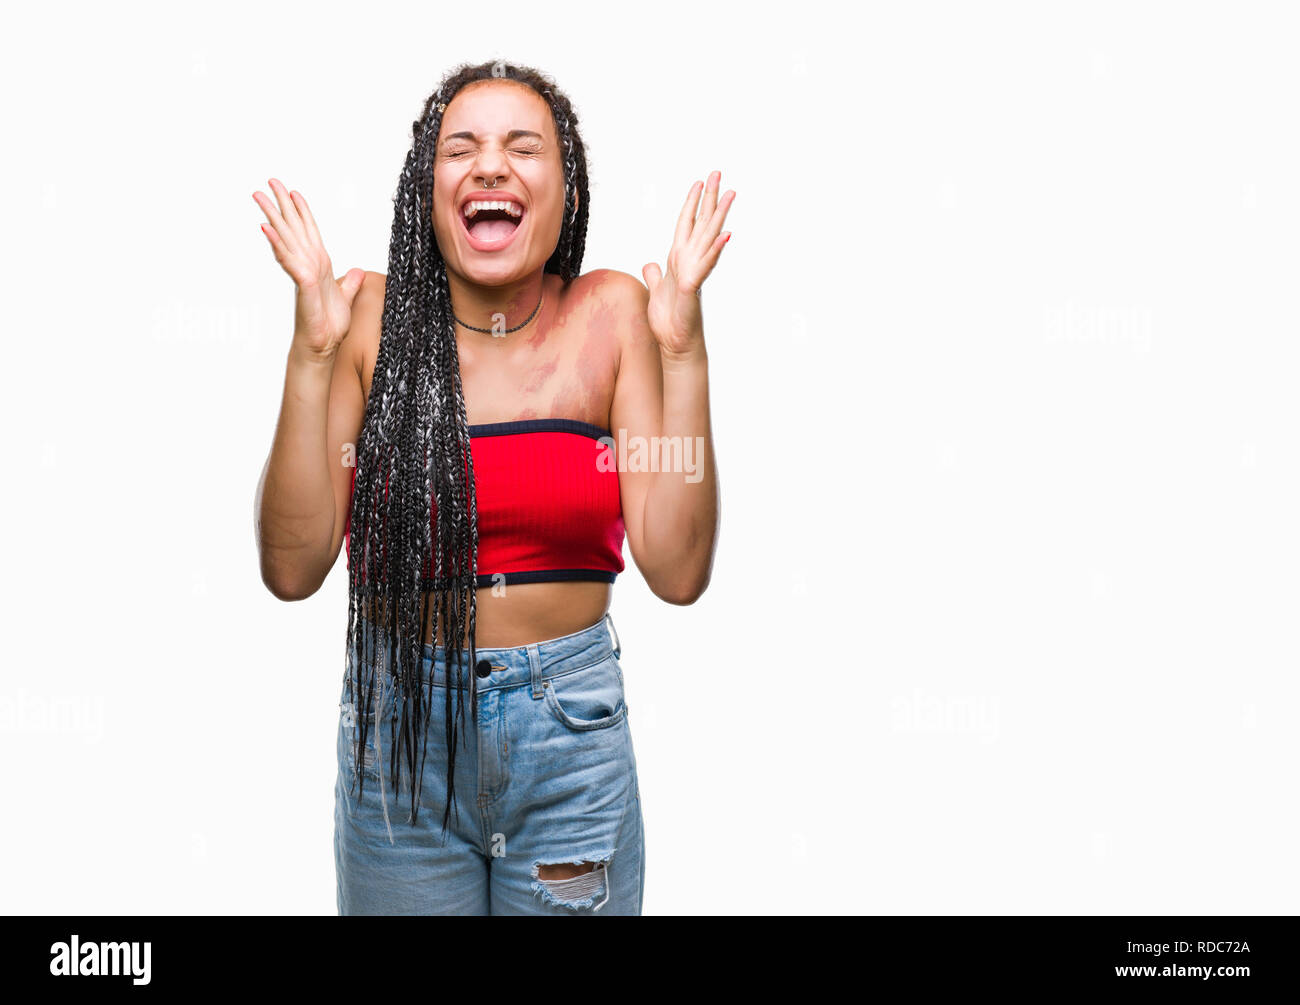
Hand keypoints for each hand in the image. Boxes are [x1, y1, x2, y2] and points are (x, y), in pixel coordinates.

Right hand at [253, 178, 363, 360]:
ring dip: (274, 217)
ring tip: (260, 197)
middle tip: (269, 182)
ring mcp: (303, 273)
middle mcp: (308, 265)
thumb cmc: (330, 326)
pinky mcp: (303, 285)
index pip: (309, 232)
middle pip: (293, 229)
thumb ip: (350, 284)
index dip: (303, 212)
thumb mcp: (346, 299)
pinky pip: (290, 260)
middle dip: (282, 205)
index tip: (294, 192)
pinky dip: (279, 244)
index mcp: (319, 265)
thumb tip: (357, 271)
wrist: (323, 347)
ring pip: (287, 239)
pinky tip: (267, 229)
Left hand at [642, 170, 734, 358]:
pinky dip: (714, 250)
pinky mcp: (691, 288)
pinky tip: (724, 235)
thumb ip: (654, 276)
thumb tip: (650, 264)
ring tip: (730, 194)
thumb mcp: (655, 292)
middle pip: (701, 224)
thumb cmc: (669, 321)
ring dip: (718, 216)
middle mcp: (689, 261)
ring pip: (708, 238)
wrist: (675, 345)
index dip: (692, 204)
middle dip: (709, 198)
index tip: (699, 182)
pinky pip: (704, 265)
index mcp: (679, 260)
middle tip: (718, 173)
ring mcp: (693, 273)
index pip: (687, 225)